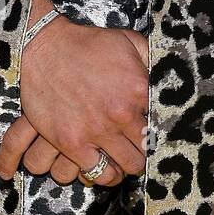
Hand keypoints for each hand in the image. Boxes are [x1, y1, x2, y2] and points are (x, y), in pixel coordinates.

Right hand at [0, 11, 148, 188]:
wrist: (44, 47)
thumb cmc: (87, 44)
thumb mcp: (127, 40)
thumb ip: (152, 58)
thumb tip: (168, 73)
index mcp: (138, 89)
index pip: (162, 126)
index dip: (159, 131)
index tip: (153, 132)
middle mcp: (121, 113)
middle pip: (145, 151)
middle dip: (143, 152)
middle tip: (136, 149)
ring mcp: (96, 130)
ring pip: (125, 168)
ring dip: (124, 166)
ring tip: (120, 160)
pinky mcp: (71, 142)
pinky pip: (96, 174)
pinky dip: (101, 173)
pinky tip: (100, 164)